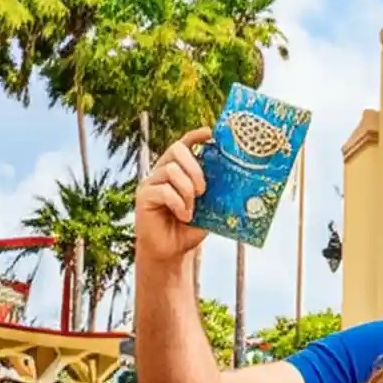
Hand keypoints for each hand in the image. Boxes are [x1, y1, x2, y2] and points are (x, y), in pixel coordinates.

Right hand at [135, 128, 210, 263]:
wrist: (173, 250)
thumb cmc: (190, 227)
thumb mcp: (209, 207)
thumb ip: (216, 192)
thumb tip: (238, 181)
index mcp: (178, 170)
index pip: (184, 144)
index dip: (195, 135)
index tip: (210, 132)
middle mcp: (162, 171)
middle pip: (176, 150)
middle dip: (194, 167)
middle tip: (204, 189)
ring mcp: (151, 183)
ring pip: (170, 170)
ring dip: (187, 189)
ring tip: (194, 207)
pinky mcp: (143, 197)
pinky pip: (163, 190)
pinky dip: (178, 203)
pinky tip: (185, 215)